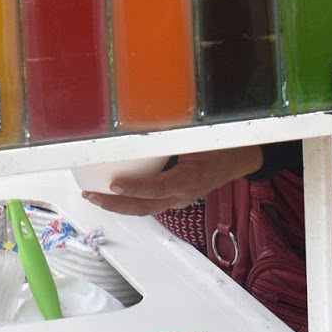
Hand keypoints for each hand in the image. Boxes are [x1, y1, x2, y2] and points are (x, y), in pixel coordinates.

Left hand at [80, 146, 262, 216]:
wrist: (240, 159)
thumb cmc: (221, 146)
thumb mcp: (198, 138)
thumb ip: (171, 136)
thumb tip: (139, 124)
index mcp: (189, 181)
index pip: (156, 189)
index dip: (134, 188)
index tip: (113, 184)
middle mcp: (181, 195)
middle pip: (143, 207)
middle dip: (114, 204)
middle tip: (91, 196)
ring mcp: (178, 199)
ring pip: (144, 207)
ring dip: (118, 204)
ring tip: (94, 196)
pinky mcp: (174, 197)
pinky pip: (149, 201)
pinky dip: (129, 198)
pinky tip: (113, 191)